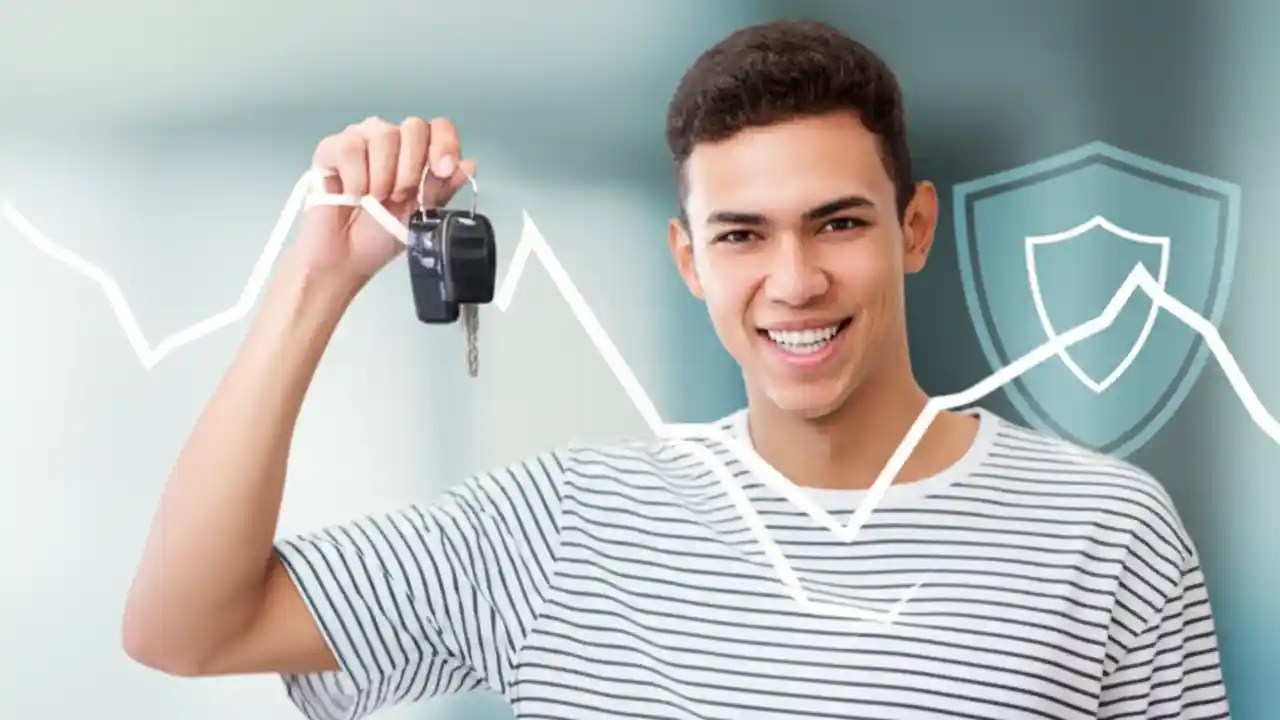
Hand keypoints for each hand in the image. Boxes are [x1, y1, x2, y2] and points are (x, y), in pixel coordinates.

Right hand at [293, 115, 475, 288]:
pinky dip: (357, 179)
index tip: (442, 169)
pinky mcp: (330, 148)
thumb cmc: (380, 235)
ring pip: (384, 135)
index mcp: (416, 153)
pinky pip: (351, 148)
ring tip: (375, 199)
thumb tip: (469, 165)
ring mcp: (360, 140)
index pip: (439, 127)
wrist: (346, 258)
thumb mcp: (422, 215)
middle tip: (400, 196)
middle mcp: (390, 140)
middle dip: (412, 168)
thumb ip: (443, 189)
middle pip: (414, 127)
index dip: (445, 144)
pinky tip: (354, 195)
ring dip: (384, 176)